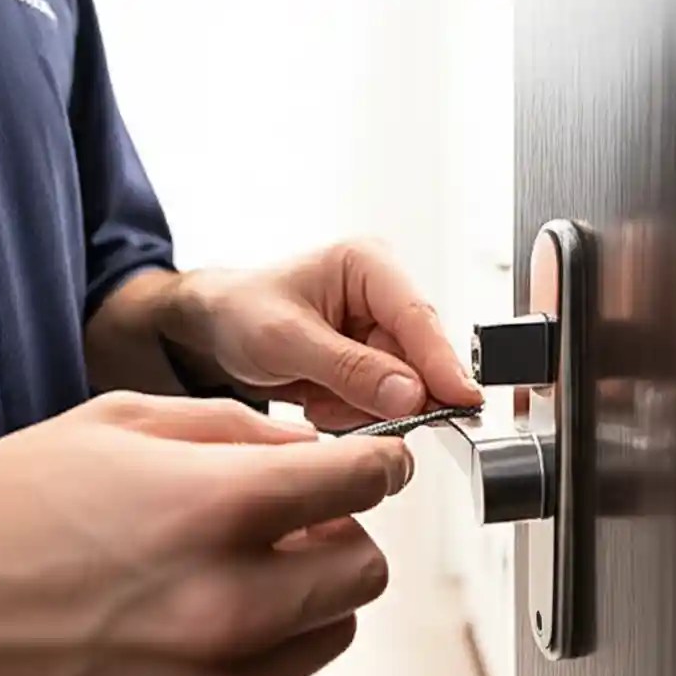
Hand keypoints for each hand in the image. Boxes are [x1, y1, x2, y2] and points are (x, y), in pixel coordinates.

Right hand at [0, 392, 411, 675]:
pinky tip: (213, 611)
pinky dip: (268, 641)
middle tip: (304, 515)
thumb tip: (300, 446)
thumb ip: (227, 427)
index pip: (359, 483)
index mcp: (213, 508)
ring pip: (331, 630)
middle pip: (363, 568)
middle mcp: (227, 602)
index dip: (380, 463)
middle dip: (344, 531)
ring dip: (312, 591)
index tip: (379, 463)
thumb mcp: (112, 424)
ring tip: (250, 564)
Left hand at [92, 242, 483, 429]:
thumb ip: (350, 368)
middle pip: (418, 359)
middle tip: (337, 401)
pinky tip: (317, 398)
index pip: (419, 317)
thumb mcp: (286, 340)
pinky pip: (383, 402)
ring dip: (359, 405)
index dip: (442, 364)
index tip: (462, 402)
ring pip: (402, 388)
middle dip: (380, 393)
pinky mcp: (374, 361)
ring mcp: (381, 330)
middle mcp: (384, 293)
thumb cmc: (240, 312)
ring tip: (314, 394)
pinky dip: (349, 410)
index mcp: (369, 264)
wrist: (213, 330)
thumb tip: (410, 394)